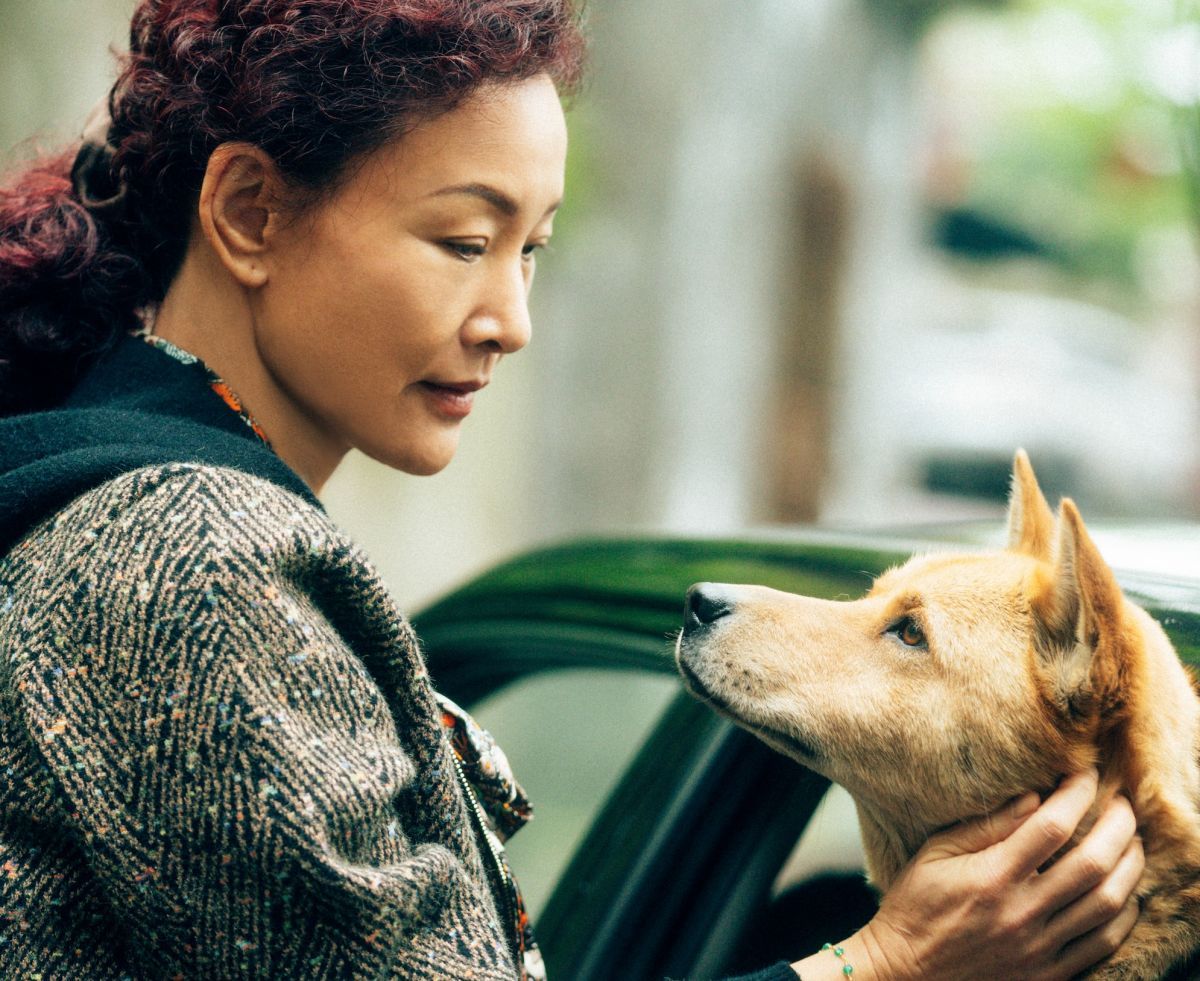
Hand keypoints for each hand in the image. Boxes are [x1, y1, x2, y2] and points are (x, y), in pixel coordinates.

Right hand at [791, 769, 1142, 980]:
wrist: (907, 976)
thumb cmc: (916, 906)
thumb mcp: (935, 854)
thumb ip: (985, 826)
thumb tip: (1034, 798)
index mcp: (991, 877)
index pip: (1051, 826)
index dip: (1077, 794)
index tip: (1086, 774)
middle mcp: (1021, 912)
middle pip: (1092, 863)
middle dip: (1118, 826)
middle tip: (1124, 803)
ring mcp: (1039, 948)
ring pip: (1108, 904)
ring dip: (1130, 867)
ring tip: (1132, 842)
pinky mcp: (1048, 975)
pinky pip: (1103, 944)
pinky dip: (1124, 914)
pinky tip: (1125, 892)